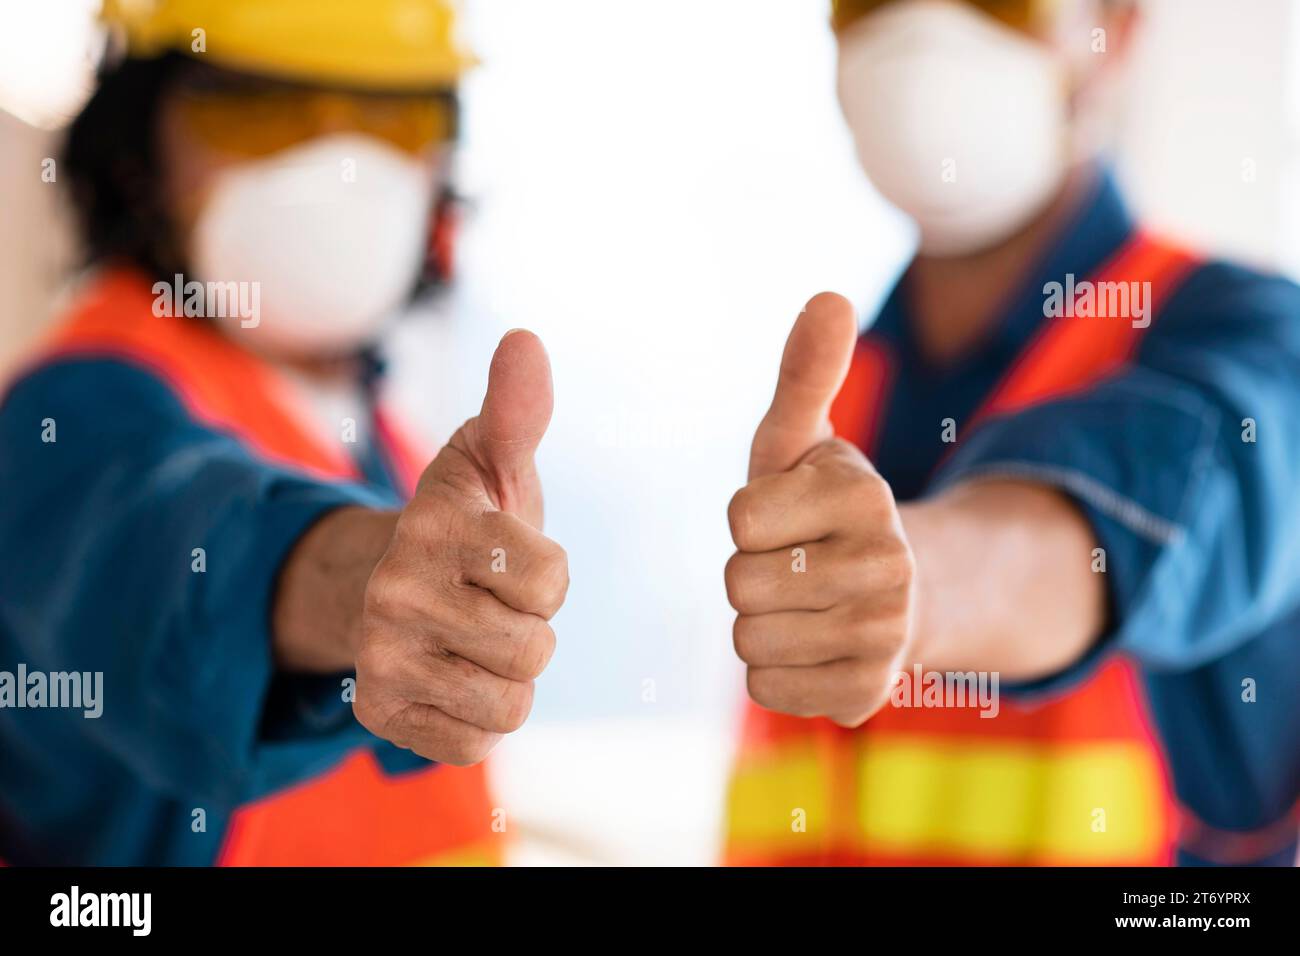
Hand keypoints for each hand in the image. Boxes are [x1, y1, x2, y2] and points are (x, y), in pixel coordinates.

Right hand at [354, 330, 567, 764]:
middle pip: (533, 650)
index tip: (513, 560)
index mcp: (432, 529)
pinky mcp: (380, 715)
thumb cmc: (468, 519)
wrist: (402, 580)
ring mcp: (380, 659)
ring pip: (509, 703)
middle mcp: (393, 594)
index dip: (549, 577)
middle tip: (496, 607)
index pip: (548, 581)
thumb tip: (526, 340)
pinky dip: (482, 719)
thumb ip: (517, 409)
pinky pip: (477, 745)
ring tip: (479, 642)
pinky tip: (456, 678)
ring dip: (511, 677)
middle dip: (532, 631)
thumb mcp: (493, 459)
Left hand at [726, 293, 914, 726]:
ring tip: (805, 604)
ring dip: (761, 622)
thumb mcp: (805, 441)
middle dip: (752, 573)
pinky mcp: (867, 694)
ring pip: (749, 639)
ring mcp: (884, 636)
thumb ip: (804, 375)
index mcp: (865, 495)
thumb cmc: (824, 509)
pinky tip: (813, 645)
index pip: (741, 520)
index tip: (788, 516)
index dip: (750, 519)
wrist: (896, 592)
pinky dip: (775, 672)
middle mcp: (888, 566)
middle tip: (796, 565)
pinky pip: (765, 688)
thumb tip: (828, 298)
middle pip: (739, 583)